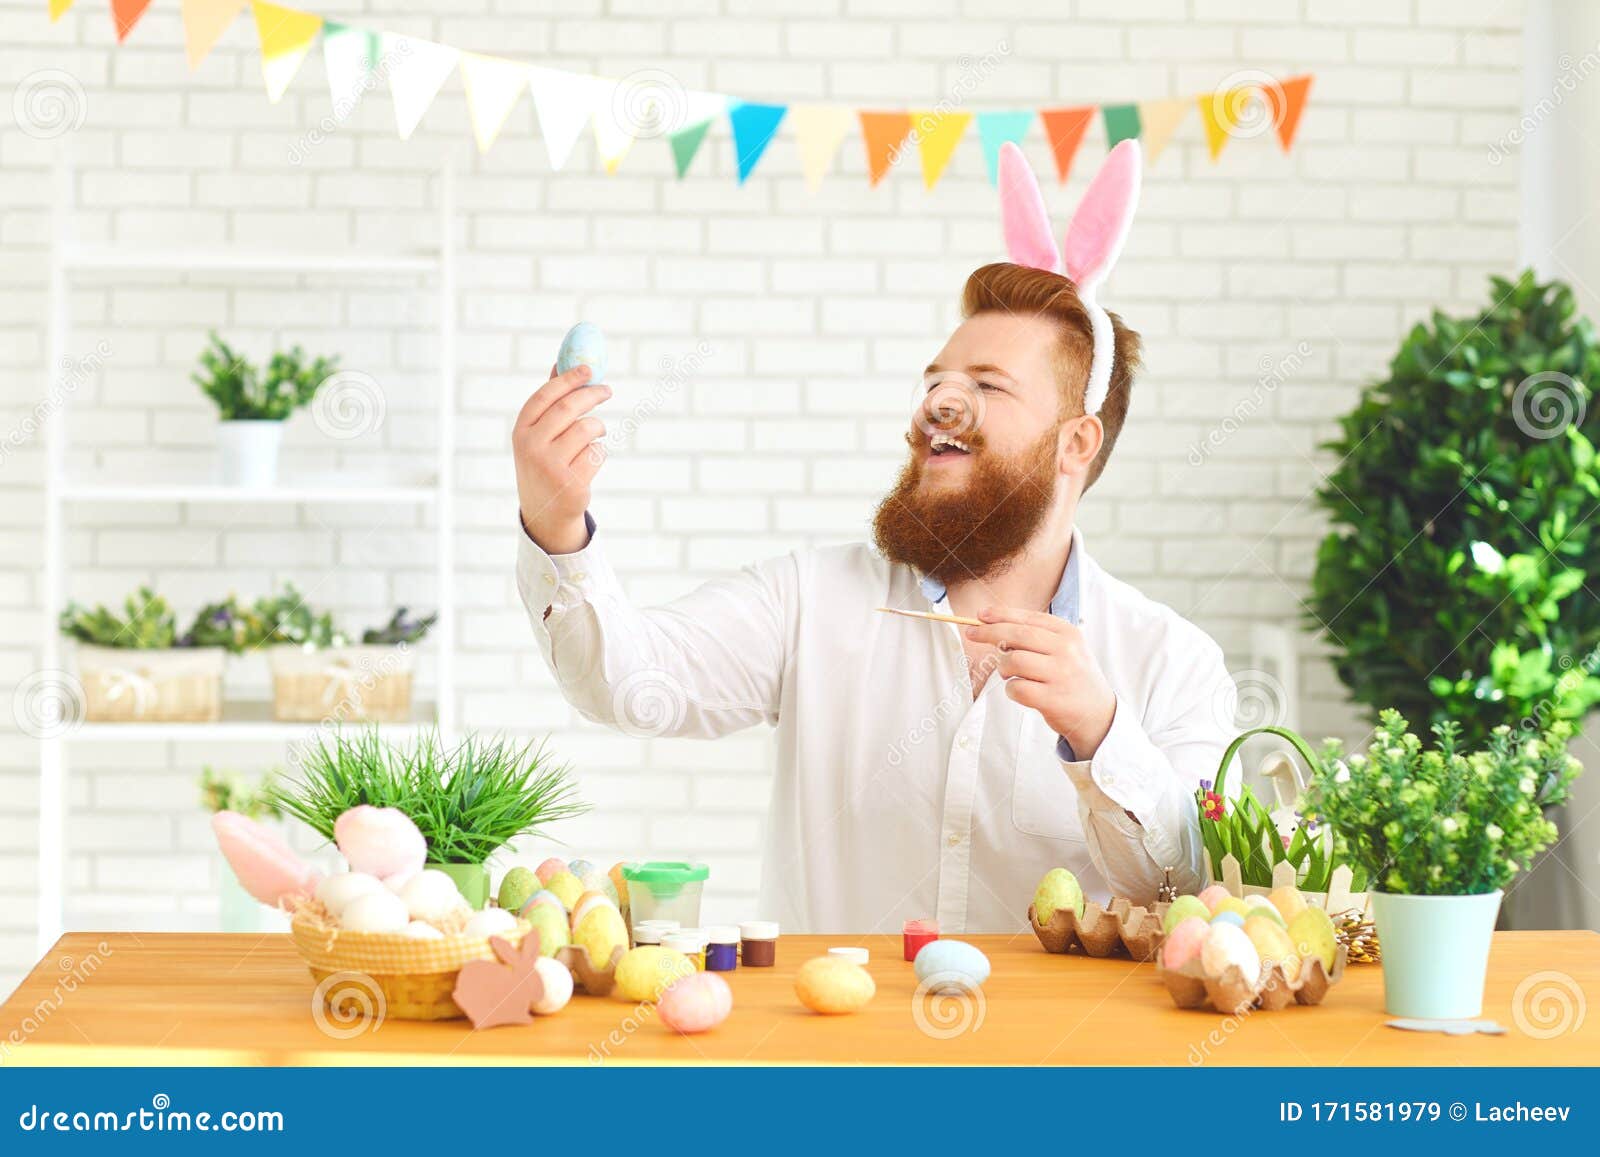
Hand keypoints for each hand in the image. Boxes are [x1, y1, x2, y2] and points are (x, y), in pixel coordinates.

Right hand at [513, 364, 609, 554]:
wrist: (545, 512)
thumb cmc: (544, 463)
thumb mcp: (538, 435)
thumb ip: (549, 403)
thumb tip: (559, 363)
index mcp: (521, 432)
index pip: (545, 396)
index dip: (567, 379)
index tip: (588, 369)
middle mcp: (532, 447)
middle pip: (569, 409)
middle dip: (591, 394)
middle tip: (606, 390)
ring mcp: (550, 466)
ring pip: (587, 429)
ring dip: (597, 428)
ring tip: (595, 434)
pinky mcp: (571, 483)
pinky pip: (597, 452)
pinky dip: (598, 452)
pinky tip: (587, 463)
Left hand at [965, 606, 1116, 757]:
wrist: (1098, 714)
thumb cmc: (1072, 677)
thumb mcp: (1064, 649)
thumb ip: (1035, 636)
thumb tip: (993, 624)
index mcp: (1068, 633)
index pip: (1028, 618)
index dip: (1001, 615)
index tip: (981, 615)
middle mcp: (1066, 650)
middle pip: (1017, 635)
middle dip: (989, 632)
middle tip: (972, 634)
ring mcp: (1060, 674)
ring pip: (1013, 661)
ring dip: (1003, 668)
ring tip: (1010, 674)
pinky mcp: (1052, 699)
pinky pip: (1016, 688)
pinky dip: (1011, 690)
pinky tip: (1021, 691)